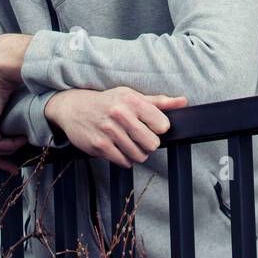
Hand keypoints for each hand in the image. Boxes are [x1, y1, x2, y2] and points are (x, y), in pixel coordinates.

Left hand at [0, 42, 27, 175]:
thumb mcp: (8, 82)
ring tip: (20, 154)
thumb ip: (9, 95)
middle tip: (13, 167)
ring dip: (4, 155)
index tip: (9, 152)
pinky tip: (21, 140)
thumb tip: (22, 100)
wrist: (8, 56)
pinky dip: (8, 146)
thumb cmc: (12, 64)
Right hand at [44, 87, 187, 166]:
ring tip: (130, 143)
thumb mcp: (132, 96)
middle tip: (142, 138)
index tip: (153, 127)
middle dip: (149, 143)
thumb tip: (183, 102)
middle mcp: (120, 115)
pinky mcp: (99, 146)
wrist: (74, 107)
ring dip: (138, 153)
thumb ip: (159, 101)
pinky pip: (123, 161)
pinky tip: (120, 149)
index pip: (162, 124)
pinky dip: (125, 159)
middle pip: (152, 143)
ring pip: (138, 155)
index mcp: (132, 101)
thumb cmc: (108, 101)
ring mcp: (109, 131)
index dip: (160, 128)